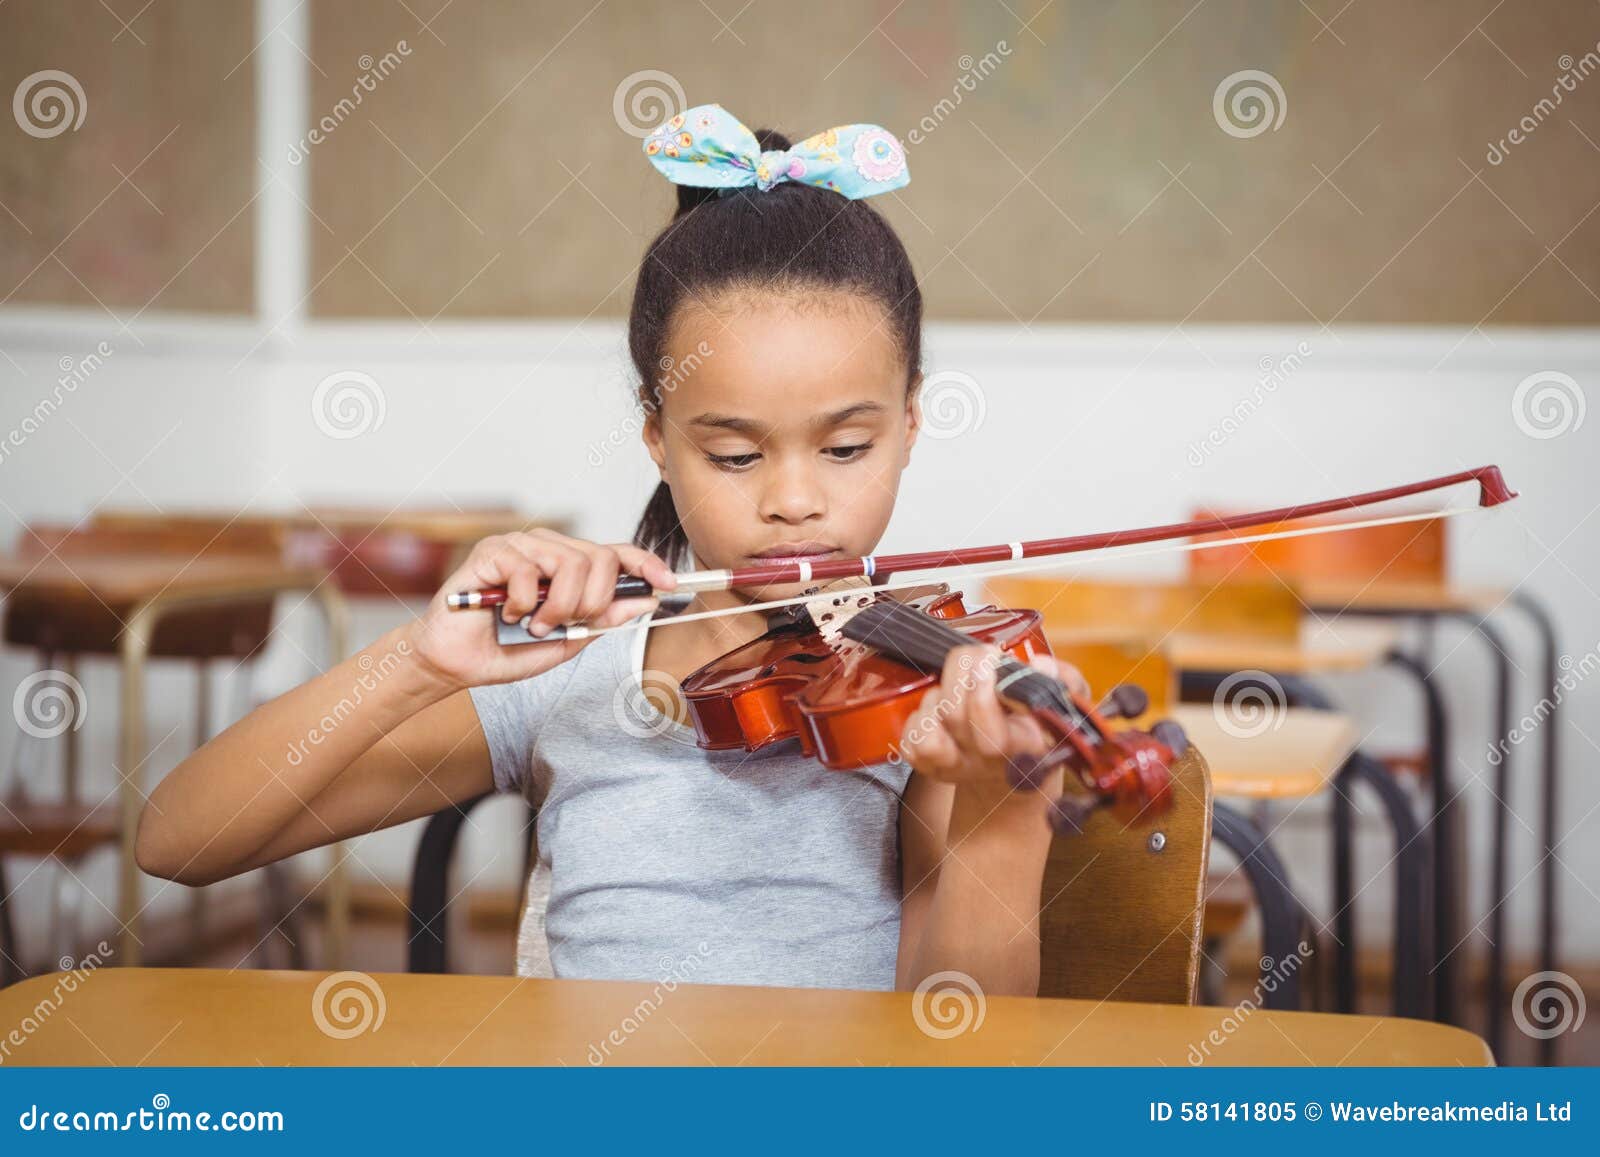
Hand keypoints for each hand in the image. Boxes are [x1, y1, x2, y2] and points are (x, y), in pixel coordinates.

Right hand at [406, 529, 676, 691]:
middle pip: (601, 559)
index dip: (647, 565)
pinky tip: (505, 613)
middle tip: (563, 625)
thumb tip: (646, 601)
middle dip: (591, 602)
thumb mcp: (567, 640)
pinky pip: (528, 570)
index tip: (669, 584)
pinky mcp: (494, 550)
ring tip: (533, 625)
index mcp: (571, 567)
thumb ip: (603, 618)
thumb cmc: (507, 649)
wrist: (456, 662)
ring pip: (570, 562)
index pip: (618, 554)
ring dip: (557, 606)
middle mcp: (550, 548)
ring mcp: (522, 545)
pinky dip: (522, 603)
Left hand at [897, 645, 1088, 805]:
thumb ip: (1064, 681)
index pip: (992, 736)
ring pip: (929, 723)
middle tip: (977, 654)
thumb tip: (1040, 664)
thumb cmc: (1039, 728)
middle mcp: (985, 762)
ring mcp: (954, 766)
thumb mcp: (1063, 703)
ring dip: (939, 694)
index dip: (982, 693)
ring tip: (959, 687)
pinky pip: (910, 738)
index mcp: (1022, 750)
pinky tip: (940, 710)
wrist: (1015, 770)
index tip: (992, 658)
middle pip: (954, 714)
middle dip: (961, 671)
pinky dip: (919, 715)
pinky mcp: (929, 766)